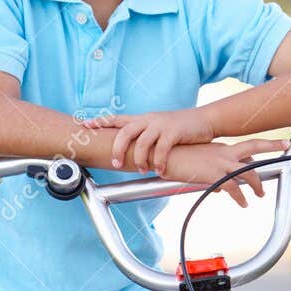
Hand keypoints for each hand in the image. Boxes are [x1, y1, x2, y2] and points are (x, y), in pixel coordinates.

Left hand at [88, 107, 214, 171]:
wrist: (205, 120)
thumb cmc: (181, 128)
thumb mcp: (159, 128)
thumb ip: (145, 137)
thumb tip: (133, 152)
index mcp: (143, 119)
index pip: (117, 119)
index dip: (101, 121)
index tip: (85, 125)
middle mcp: (149, 120)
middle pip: (125, 131)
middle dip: (118, 149)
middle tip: (115, 164)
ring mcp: (161, 125)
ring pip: (142, 142)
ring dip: (139, 159)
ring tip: (141, 170)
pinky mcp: (174, 132)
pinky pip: (162, 149)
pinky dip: (159, 162)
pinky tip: (160, 171)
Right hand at [162, 140, 274, 206]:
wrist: (161, 156)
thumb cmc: (175, 159)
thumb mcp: (196, 164)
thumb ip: (211, 173)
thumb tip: (219, 189)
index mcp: (219, 147)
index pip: (243, 150)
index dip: (253, 158)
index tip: (260, 161)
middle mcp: (223, 151)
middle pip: (253, 145)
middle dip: (271, 145)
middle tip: (286, 146)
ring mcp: (219, 162)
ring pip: (247, 171)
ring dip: (257, 184)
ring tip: (260, 195)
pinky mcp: (213, 174)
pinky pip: (233, 187)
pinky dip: (240, 196)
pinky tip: (243, 203)